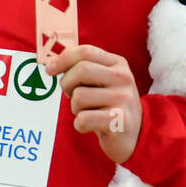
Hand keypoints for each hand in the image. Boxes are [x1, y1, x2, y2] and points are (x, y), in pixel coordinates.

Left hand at [45, 44, 142, 162]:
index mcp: (117, 64)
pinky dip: (80, 125)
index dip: (63, 59)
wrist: (135, 134)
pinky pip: (83, 119)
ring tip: (89, 112)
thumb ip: (82, 68)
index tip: (50, 70)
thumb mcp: (102, 81)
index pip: (85, 52)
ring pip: (79, 96)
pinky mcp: (120, 121)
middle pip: (80, 70)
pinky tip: (92, 125)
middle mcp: (123, 78)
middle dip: (67, 84)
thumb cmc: (108, 105)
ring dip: (75, 107)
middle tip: (71, 95)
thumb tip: (51, 64)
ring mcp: (123, 99)